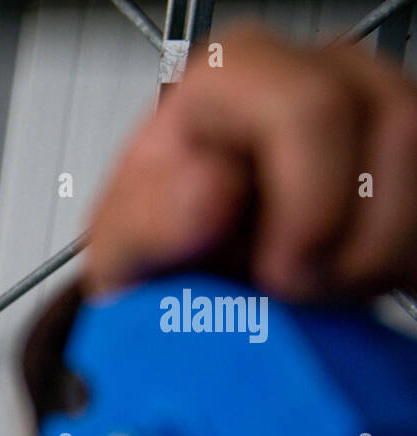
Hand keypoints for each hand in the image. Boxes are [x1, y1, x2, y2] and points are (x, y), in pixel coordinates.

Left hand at [82, 25, 416, 301]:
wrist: (184, 281)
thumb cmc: (155, 246)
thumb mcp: (122, 249)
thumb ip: (150, 218)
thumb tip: (206, 184)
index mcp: (232, 77)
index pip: (311, 109)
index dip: (310, 204)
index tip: (277, 270)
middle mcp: (314, 71)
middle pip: (394, 129)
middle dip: (350, 239)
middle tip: (296, 289)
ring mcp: (375, 104)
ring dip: (379, 254)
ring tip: (315, 286)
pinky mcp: (407, 156)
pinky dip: (402, 258)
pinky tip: (348, 280)